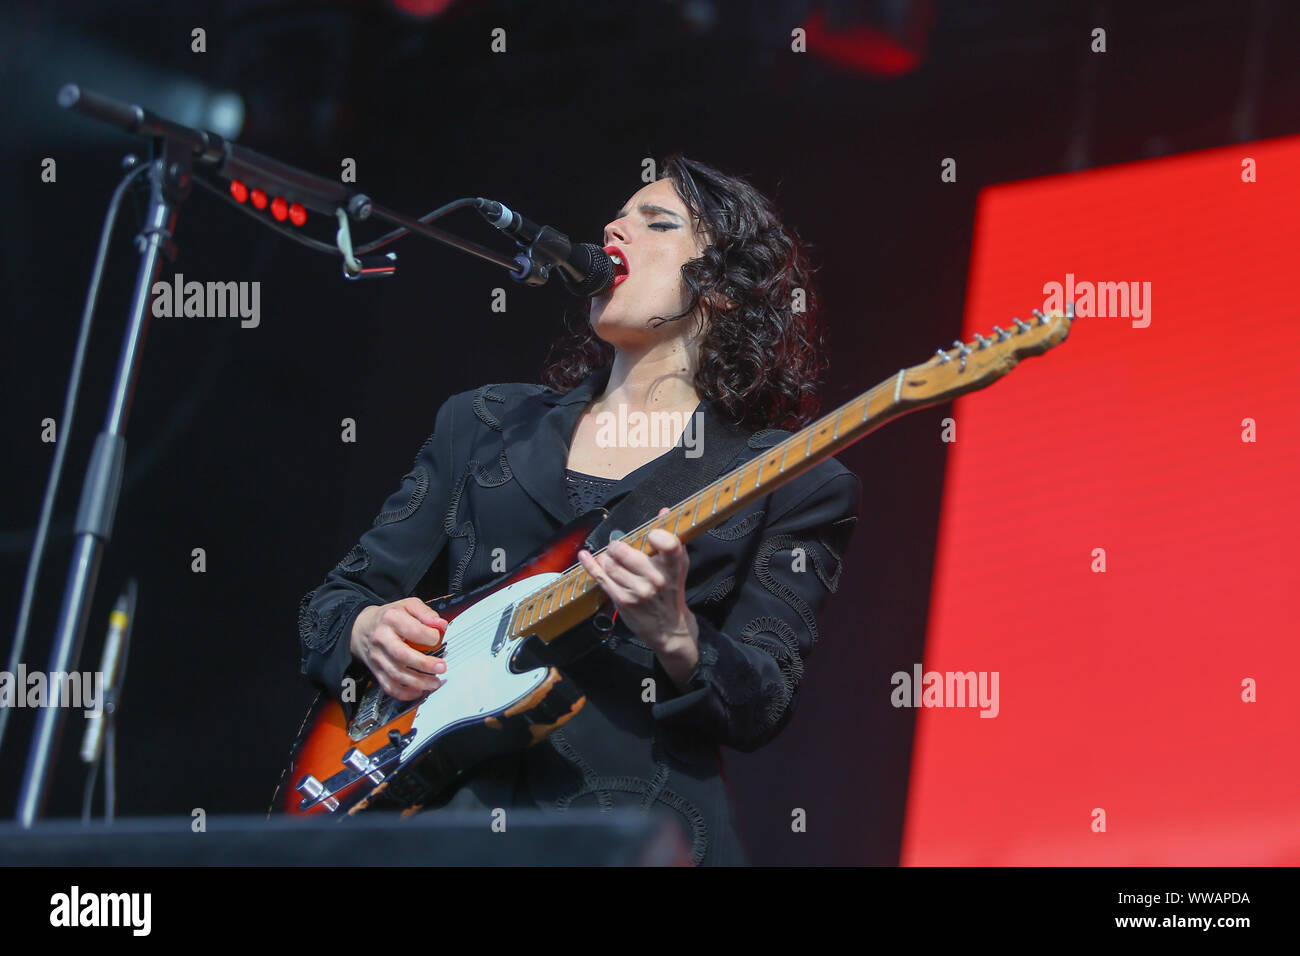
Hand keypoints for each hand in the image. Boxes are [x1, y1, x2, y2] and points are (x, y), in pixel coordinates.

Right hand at [349, 597, 447, 700]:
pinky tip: (419, 690)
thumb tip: (441, 625)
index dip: (430, 636)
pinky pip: (389, 686)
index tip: (438, 639)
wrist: (361, 627)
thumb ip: (426, 613)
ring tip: (434, 682)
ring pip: (396, 674)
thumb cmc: (389, 617)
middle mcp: (382, 638)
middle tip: (441, 667)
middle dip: (424, 664)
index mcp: (391, 619)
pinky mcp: (376, 671)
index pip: (413, 630)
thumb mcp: (408, 605)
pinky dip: (405, 693)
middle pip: (402, 654)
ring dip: (418, 682)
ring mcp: (377, 656)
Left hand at [578, 507, 699, 689]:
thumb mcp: (678, 565)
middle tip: (617, 547)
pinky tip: (585, 556)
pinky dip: (591, 565)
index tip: (651, 535)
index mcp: (673, 566)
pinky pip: (601, 578)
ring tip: (611, 559)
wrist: (668, 627)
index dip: (658, 536)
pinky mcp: (623, 600)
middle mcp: (656, 579)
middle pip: (625, 552)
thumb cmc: (671, 591)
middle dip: (617, 547)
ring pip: (610, 564)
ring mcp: (638, 591)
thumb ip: (671, 538)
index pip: (669, 545)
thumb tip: (664, 512)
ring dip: (606, 558)